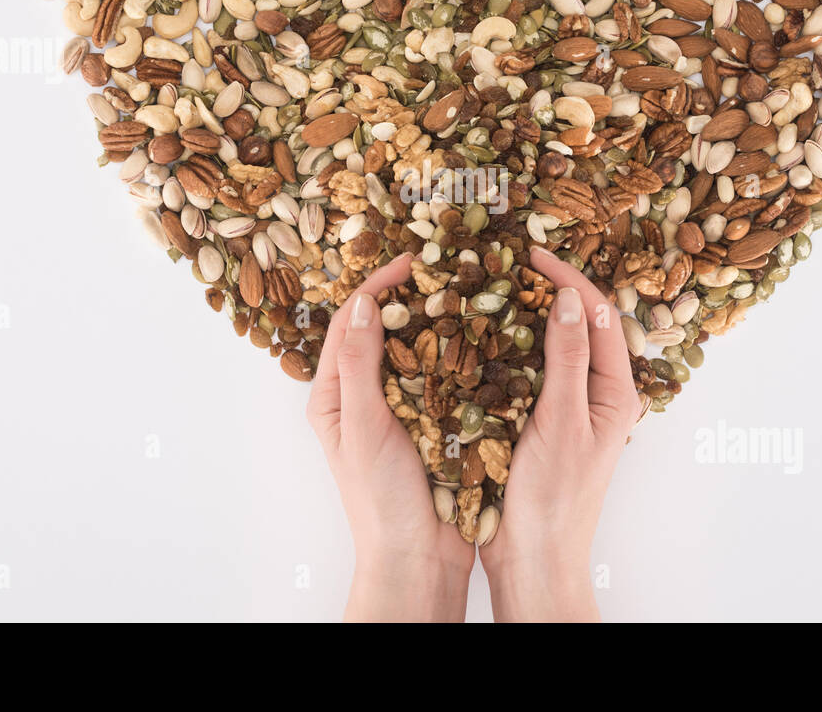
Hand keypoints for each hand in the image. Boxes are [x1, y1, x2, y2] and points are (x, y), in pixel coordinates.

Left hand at [306, 253, 474, 621]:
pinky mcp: (433, 424)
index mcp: (334, 396)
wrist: (418, 559)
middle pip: (383, 331)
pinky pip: (445, 379)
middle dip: (411, 297)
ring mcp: (401, 410)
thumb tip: (361, 304)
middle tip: (448, 269)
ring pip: (417, 352)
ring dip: (440, 322)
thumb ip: (359, 366)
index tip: (412, 263)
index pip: (349, 324)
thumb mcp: (362, 427)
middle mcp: (364, 397)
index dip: (376, 287)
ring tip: (471, 293)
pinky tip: (487, 337)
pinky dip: (461, 355)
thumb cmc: (379, 500)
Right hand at [477, 247, 642, 621]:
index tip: (531, 255)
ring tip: (498, 285)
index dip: (567, 279)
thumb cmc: (553, 500)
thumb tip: (568, 299)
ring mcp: (573, 407)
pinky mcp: (546, 420)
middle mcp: (599, 394)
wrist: (533, 559)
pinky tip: (488, 333)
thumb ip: (566, 359)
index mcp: (616, 392)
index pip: (599, 316)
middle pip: (582, 324)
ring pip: (557, 345)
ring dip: (533, 313)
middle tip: (511, 261)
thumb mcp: (561, 421)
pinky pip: (535, 370)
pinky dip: (515, 345)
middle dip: (552, 288)